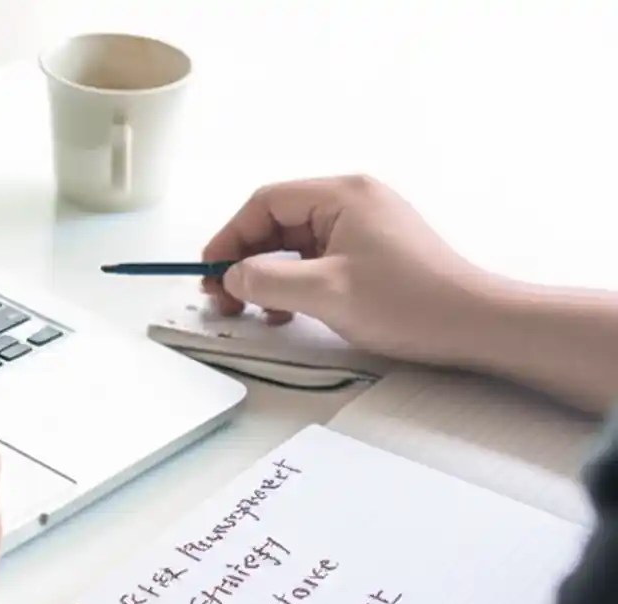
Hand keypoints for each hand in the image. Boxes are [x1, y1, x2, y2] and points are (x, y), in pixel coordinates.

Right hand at [202, 175, 497, 364]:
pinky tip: (287, 312)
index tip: (210, 272)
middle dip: (246, 259)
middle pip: (277, 222)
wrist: (476, 325)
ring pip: (294, 244)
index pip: (265, 203)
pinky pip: (316, 260)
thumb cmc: (409, 303)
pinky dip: (293, 283)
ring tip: (254, 309)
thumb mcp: (325, 292)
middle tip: (225, 297)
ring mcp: (364, 227)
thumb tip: (232, 276)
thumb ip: (267, 280)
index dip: (230, 237)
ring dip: (267, 275)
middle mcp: (353, 201)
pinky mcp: (372, 253)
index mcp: (342, 195)